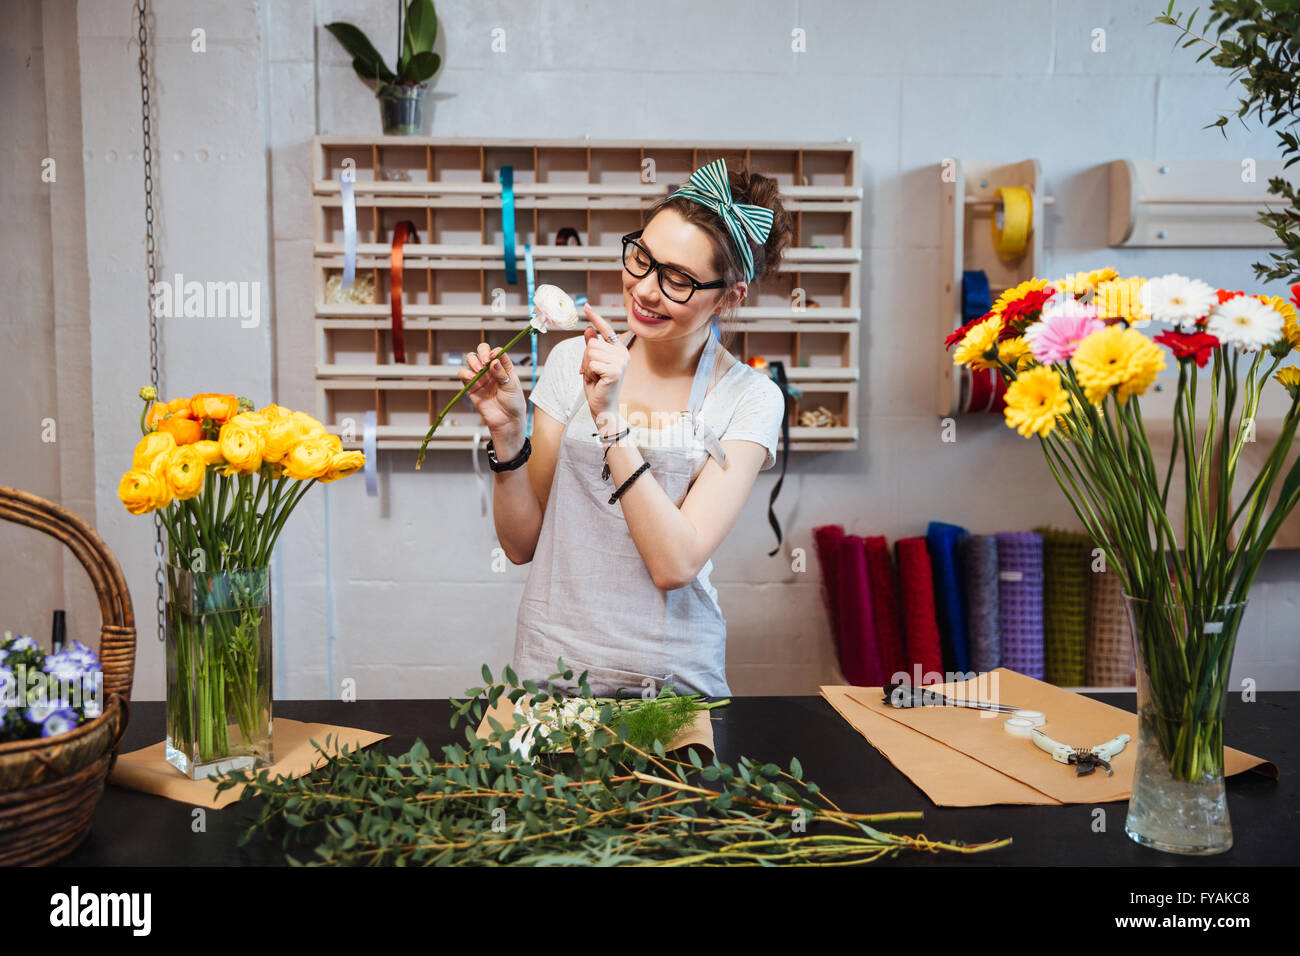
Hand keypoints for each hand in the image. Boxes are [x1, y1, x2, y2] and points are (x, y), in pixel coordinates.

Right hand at [461, 341, 525, 447]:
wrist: (506, 421)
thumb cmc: (513, 403)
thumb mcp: (512, 386)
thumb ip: (502, 373)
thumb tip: (493, 360)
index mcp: (504, 367)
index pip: (497, 352)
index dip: (494, 352)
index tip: (493, 358)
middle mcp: (491, 369)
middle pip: (481, 351)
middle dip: (482, 352)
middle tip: (485, 362)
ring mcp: (480, 377)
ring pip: (471, 360)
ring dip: (473, 361)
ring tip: (479, 370)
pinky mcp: (471, 386)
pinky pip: (463, 375)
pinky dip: (465, 373)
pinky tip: (471, 377)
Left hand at [579, 305, 629, 430]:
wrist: (603, 407)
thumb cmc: (598, 386)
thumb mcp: (591, 363)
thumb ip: (591, 347)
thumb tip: (588, 329)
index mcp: (618, 350)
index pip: (606, 330)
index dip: (595, 318)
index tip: (586, 306)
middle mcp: (622, 353)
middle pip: (592, 343)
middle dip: (586, 358)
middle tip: (592, 373)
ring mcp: (620, 362)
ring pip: (591, 352)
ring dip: (587, 366)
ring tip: (595, 377)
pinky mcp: (615, 370)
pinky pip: (592, 363)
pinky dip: (589, 373)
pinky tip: (597, 381)